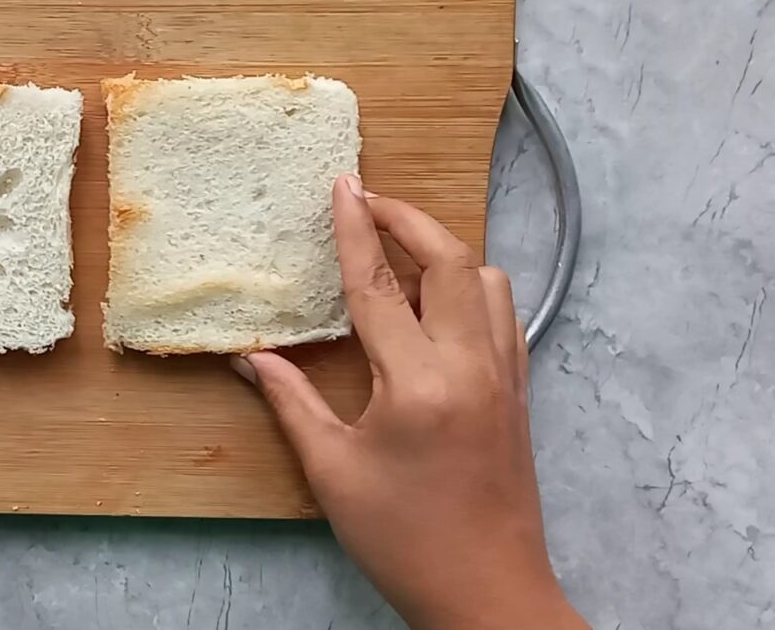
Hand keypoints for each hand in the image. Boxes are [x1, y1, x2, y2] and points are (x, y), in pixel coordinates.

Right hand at [234, 174, 585, 629]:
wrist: (487, 593)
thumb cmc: (404, 539)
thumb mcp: (333, 473)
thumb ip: (293, 403)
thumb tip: (254, 357)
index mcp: (417, 383)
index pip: (379, 285)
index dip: (354, 230)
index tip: (342, 185)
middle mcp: (470, 366)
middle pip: (449, 260)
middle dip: (408, 218)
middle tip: (369, 200)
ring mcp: (504, 376)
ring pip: (488, 280)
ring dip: (446, 251)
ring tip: (402, 249)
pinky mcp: (520, 393)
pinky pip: (505, 316)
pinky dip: (473, 288)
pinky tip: (441, 301)